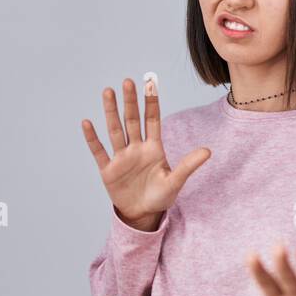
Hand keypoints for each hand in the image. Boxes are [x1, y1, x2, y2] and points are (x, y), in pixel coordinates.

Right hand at [81, 77, 210, 229]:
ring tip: (108, 92)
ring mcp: (121, 157)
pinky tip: (87, 122)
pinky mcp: (108, 170)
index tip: (150, 83)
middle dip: (130, 101)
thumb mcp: (176, 181)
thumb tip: (208, 151)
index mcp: (153, 148)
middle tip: (127, 81)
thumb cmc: (160, 196)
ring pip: (115, 130)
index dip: (151, 102)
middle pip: (132, 120)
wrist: (143, 214)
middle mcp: (136, 148)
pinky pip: (99, 151)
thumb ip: (189, 165)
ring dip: (111, 112)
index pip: (152, 120)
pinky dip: (93, 138)